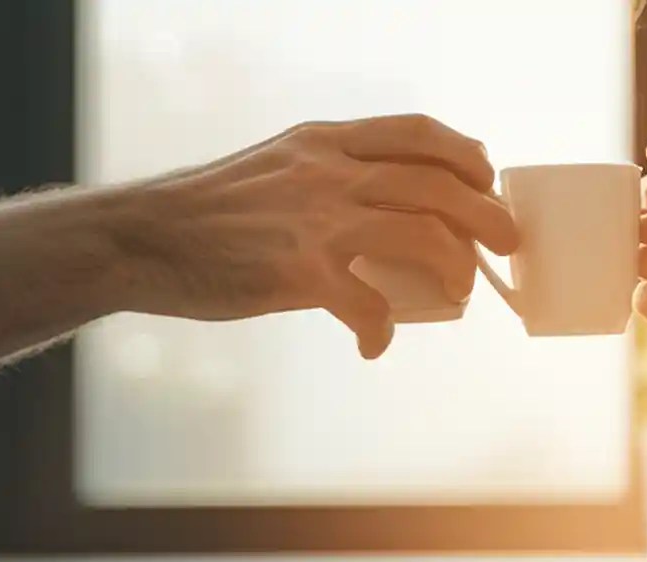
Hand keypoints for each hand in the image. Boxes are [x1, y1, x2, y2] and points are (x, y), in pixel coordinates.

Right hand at [116, 114, 518, 358]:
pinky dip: (383, 329)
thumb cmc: (206, 213)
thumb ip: (324, 180)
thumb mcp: (274, 170)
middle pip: (436, 183)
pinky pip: (367, 304)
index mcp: (323, 141)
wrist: (141, 239)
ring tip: (461, 293)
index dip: (464, 154)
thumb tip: (376, 219)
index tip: (485, 179)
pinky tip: (376, 346)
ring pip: (421, 232)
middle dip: (485, 214)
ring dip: (455, 267)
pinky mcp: (297, 271)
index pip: (415, 131)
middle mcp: (326, 171)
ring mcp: (314, 219)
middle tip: (505, 243)